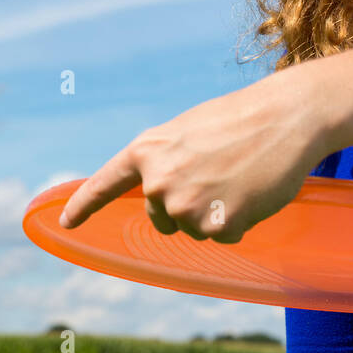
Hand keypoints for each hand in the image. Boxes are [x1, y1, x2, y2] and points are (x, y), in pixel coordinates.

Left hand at [58, 64, 333, 242]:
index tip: (66, 223)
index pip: (106, 184)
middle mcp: (158, 183)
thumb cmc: (243, 118)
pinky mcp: (217, 226)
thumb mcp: (189, 131)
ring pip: (195, 228)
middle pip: (162, 217)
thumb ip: (166, 160)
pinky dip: (241, 220)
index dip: (84, 205)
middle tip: (222, 172)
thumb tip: (162, 195)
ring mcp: (186, 207)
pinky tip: (254, 191)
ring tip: (241, 177)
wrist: (287, 117)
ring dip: (217, 212)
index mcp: (147, 152)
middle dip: (188, 204)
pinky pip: (225, 236)